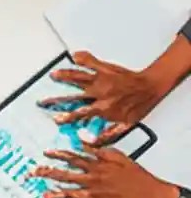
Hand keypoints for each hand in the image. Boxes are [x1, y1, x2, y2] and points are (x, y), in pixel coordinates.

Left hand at [35, 147, 178, 197]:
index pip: (74, 158)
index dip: (59, 155)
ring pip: (70, 194)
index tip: (47, 153)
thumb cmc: (135, 175)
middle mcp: (93, 180)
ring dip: (56, 195)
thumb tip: (84, 141)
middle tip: (36, 172)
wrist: (150, 193)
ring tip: (44, 195)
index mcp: (98, 167)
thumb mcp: (118, 156)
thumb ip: (99, 149)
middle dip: (49, 173)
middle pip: (66, 175)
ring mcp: (94, 195)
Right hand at [41, 51, 167, 144]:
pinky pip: (93, 62)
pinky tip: (75, 56)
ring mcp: (102, 79)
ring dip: (66, 76)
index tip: (57, 119)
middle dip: (57, 99)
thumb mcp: (125, 126)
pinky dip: (84, 58)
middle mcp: (100, 92)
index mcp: (104, 107)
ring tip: (54, 75)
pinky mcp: (107, 69)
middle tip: (44, 101)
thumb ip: (106, 135)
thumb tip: (88, 141)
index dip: (67, 117)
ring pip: (79, 77)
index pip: (80, 113)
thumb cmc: (139, 105)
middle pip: (74, 96)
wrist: (152, 86)